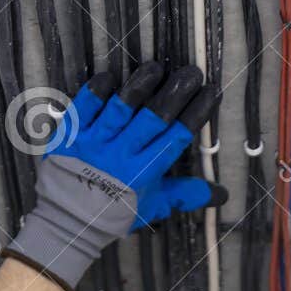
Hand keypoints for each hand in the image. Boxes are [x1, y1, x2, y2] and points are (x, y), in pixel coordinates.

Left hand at [6, 62, 224, 290]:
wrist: (69, 223)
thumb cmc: (115, 212)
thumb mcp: (153, 206)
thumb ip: (185, 195)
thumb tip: (221, 194)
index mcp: (145, 172)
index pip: (176, 137)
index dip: (195, 113)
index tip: (210, 91)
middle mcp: (122, 155)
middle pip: (154, 118)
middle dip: (175, 93)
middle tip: (191, 73)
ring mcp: (95, 143)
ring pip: (121, 109)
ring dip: (140, 86)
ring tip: (156, 68)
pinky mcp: (71, 135)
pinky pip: (83, 108)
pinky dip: (96, 91)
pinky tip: (110, 77)